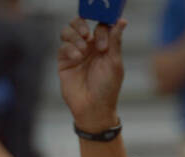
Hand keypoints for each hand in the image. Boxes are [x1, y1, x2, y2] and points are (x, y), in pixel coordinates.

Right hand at [58, 15, 126, 131]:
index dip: (100, 29)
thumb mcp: (114, 63)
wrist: (93, 108)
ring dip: (75, 36)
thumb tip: (121, 21)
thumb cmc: (107, 89)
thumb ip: (115, 41)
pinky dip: (70, 49)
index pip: (99, 26)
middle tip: (87, 36)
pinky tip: (77, 59)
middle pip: (79, 23)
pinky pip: (63, 46)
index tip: (103, 45)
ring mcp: (75, 53)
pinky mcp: (64, 61)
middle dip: (82, 25)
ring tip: (82, 50)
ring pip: (68, 31)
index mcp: (103, 46)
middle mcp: (89, 47)